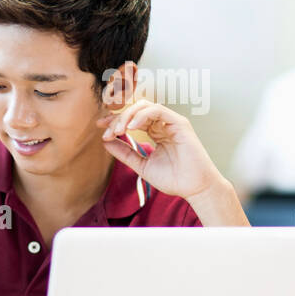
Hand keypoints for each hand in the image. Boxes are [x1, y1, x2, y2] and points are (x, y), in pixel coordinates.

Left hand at [96, 98, 221, 200]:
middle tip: (108, 132)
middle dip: (119, 118)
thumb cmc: (174, 179)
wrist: (194, 188)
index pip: (132, 119)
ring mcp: (172, 122)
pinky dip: (143, 115)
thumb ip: (125, 153)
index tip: (100, 127)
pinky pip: (158, 110)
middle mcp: (163, 125)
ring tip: (119, 130)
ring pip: (145, 107)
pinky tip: (132, 127)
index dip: (115, 120)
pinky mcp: (179, 123)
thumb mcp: (142, 165)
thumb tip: (105, 142)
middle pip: (136, 111)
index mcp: (156, 132)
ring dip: (128, 116)